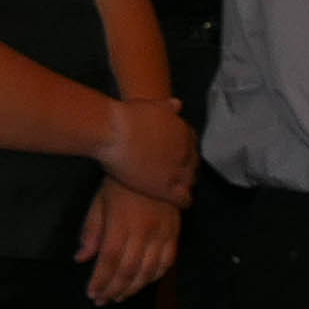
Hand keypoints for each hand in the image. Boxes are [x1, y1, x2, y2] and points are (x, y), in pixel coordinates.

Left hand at [79, 179, 180, 303]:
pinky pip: (168, 261)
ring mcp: (162, 232)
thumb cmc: (120, 183)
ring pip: (148, 270)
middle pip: (128, 269)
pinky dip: (155, 276)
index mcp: (121, 223)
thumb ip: (91, 232)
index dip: (101, 280)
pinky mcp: (175, 231)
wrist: (153, 162)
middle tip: (103, 300)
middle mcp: (143, 230)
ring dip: (133, 288)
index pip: (109, 260)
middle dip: (114, 289)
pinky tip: (143, 283)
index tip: (92, 293)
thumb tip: (80, 258)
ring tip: (119, 297)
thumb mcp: (99, 202)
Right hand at [98, 91, 198, 208]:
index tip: (178, 157)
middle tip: (178, 176)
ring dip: (186, 185)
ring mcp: (178, 170)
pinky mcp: (166, 187)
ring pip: (190, 182)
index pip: (193, 145)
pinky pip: (184, 198)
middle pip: (194, 164)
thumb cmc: (127, 116)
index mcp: (184, 132)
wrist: (115, 132)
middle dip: (187, 169)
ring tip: (178, 191)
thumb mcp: (152, 105)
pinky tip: (180, 204)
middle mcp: (186, 151)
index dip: (185, 152)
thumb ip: (167, 107)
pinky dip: (184, 201)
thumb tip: (178, 104)